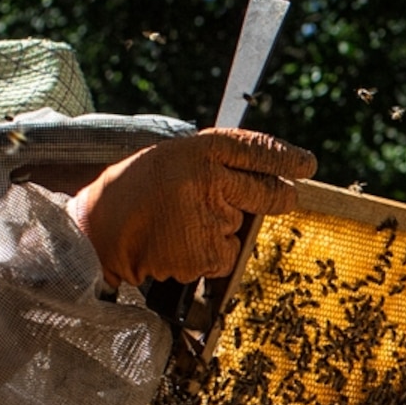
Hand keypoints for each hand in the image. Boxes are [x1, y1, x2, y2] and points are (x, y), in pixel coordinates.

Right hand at [69, 130, 314, 286]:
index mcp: (202, 149)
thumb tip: (263, 176)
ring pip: (241, 227)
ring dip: (223, 230)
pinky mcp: (209, 251)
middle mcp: (212, 179)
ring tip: (181, 225)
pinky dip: (208, 256)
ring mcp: (213, 217)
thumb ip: (214, 164)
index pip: (256, 148)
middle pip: (267, 191)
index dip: (285, 158)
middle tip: (280, 199)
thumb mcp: (173, 160)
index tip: (307, 165)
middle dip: (277, 198)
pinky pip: (225, 256)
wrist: (98, 229)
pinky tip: (179, 244)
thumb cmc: (133, 191)